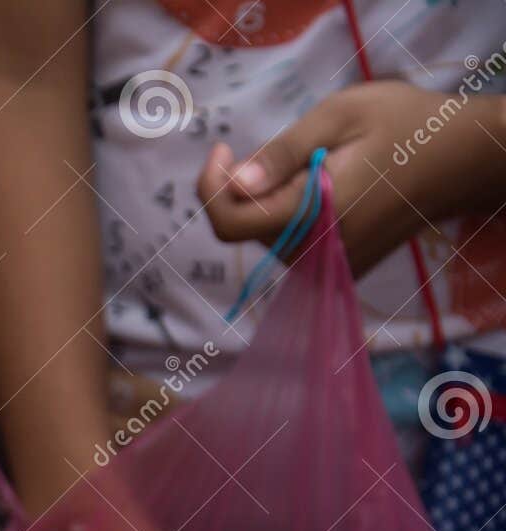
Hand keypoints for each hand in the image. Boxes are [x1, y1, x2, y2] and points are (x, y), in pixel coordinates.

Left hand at [198, 82, 505, 275]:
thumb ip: (283, 153)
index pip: (229, 223)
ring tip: (323, 165)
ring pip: (268, 234)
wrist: (463, 161)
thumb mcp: (340, 116)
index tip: (224, 148)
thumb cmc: (405, 125)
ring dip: (275, 198)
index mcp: (314, 214)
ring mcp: (327, 266)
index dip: (211, 186)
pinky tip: (329, 186)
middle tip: (293, 149)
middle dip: (250, 185)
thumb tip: (234, 184)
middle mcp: (315, 252)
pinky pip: (292, 241)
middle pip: (246, 225)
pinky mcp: (337, 270)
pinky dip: (294, 211)